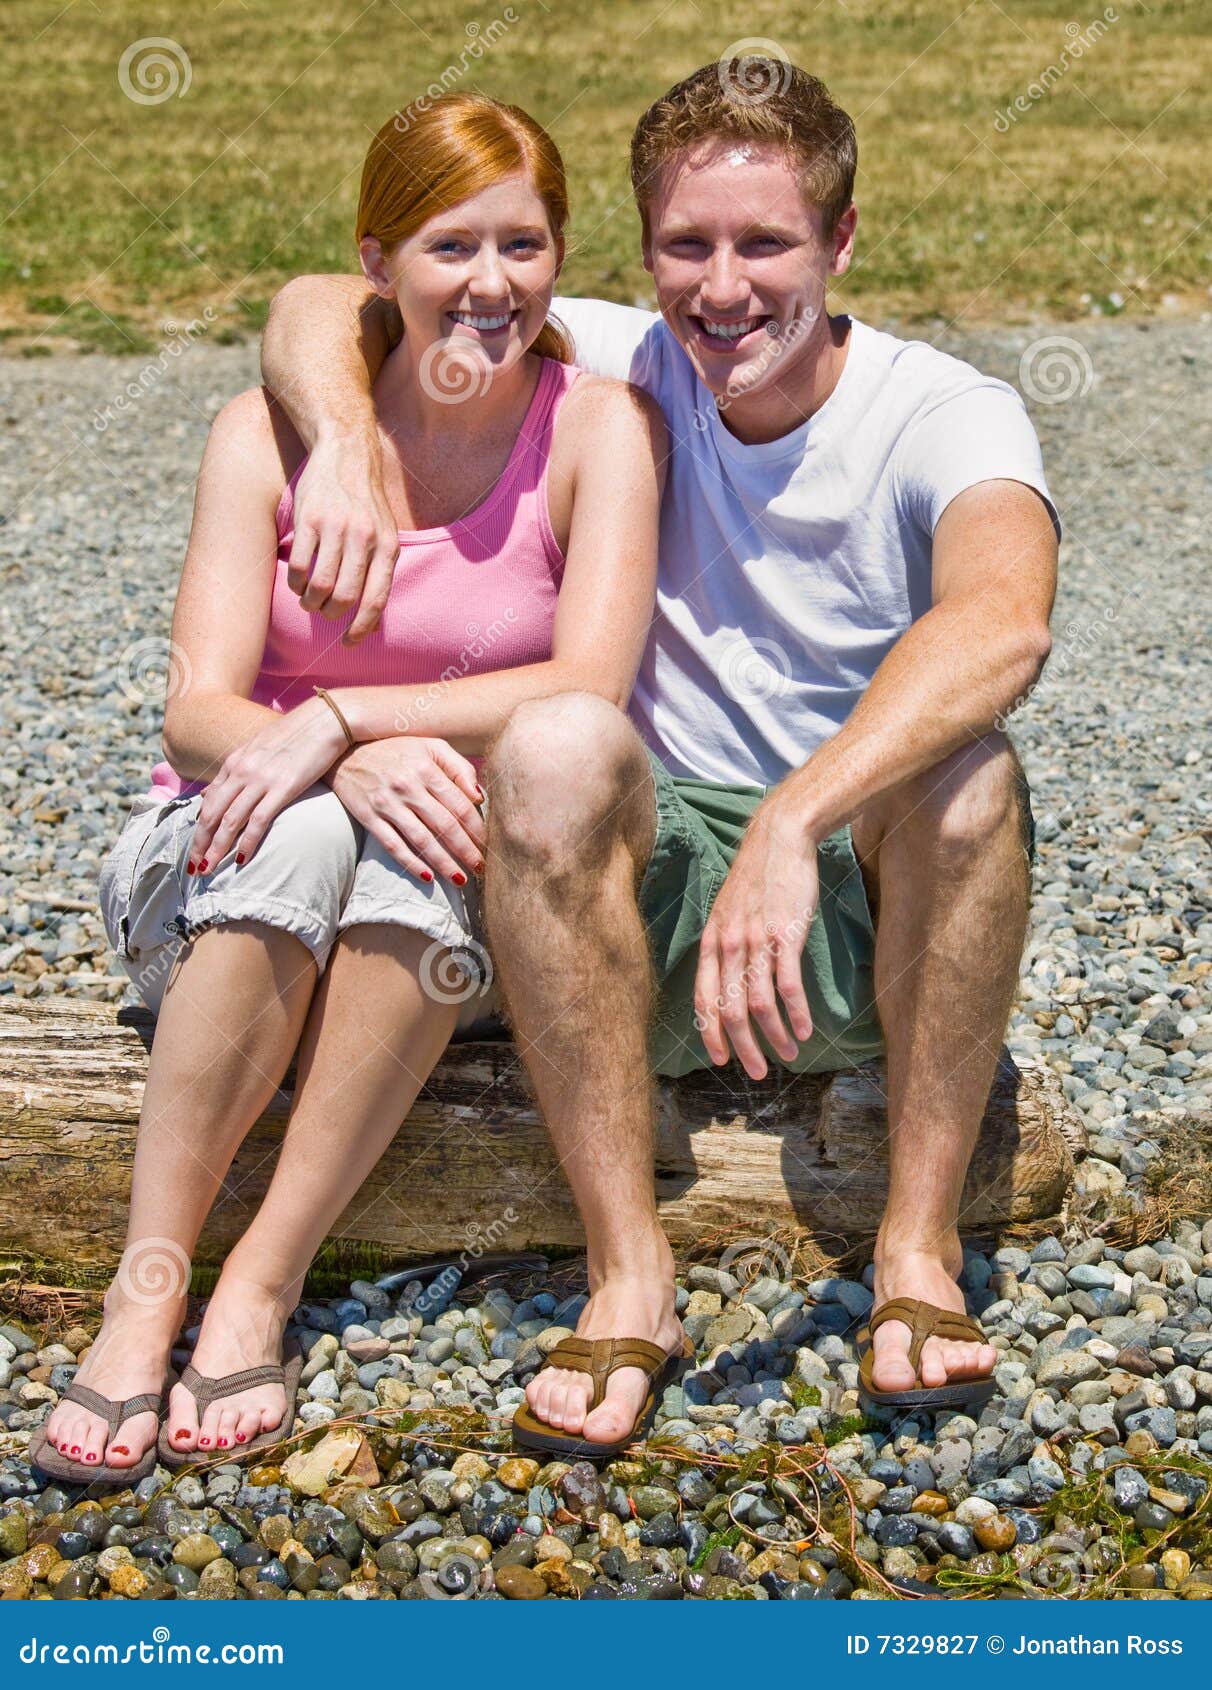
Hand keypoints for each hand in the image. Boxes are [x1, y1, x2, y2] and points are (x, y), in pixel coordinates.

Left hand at [187, 698, 347, 872]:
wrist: (325, 720)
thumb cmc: (298, 735)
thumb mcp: (261, 748)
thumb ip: (242, 769)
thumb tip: (221, 790)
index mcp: (236, 762)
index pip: (209, 800)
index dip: (199, 827)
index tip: (196, 847)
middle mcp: (242, 771)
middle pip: (212, 813)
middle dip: (200, 843)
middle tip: (194, 867)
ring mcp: (260, 779)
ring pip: (229, 820)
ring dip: (217, 848)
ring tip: (210, 869)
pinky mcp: (282, 787)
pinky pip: (258, 821)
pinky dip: (247, 842)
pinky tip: (242, 859)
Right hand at [287, 430, 398, 643]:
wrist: (346, 452)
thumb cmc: (365, 502)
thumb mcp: (385, 532)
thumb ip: (380, 569)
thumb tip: (369, 617)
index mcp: (387, 546)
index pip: (376, 599)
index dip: (361, 628)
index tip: (348, 643)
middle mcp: (363, 538)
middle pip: (344, 597)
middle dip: (331, 614)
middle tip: (324, 612)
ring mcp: (335, 528)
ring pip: (318, 585)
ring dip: (310, 602)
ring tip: (309, 600)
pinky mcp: (309, 519)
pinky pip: (298, 566)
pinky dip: (295, 582)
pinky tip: (297, 581)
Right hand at [326, 736, 485, 882]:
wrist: (344, 749)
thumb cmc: (395, 749)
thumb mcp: (430, 746)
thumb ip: (458, 767)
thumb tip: (479, 797)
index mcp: (426, 769)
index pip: (460, 805)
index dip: (476, 828)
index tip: (486, 845)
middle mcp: (408, 786)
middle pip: (445, 826)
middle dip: (466, 851)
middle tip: (480, 868)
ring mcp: (387, 803)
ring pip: (422, 839)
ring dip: (444, 863)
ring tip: (460, 879)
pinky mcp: (368, 816)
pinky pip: (393, 845)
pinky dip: (410, 862)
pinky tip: (427, 877)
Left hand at [694, 796, 819, 1079]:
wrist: (779, 839)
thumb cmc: (757, 879)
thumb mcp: (729, 912)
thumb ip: (726, 946)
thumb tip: (730, 981)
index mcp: (711, 942)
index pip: (703, 999)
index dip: (710, 1034)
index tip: (720, 1060)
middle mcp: (729, 945)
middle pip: (731, 1010)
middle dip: (745, 1048)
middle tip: (759, 1073)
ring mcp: (756, 941)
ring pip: (760, 1005)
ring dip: (776, 1037)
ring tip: (790, 1054)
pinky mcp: (785, 936)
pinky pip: (789, 986)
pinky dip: (798, 1014)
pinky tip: (807, 1029)